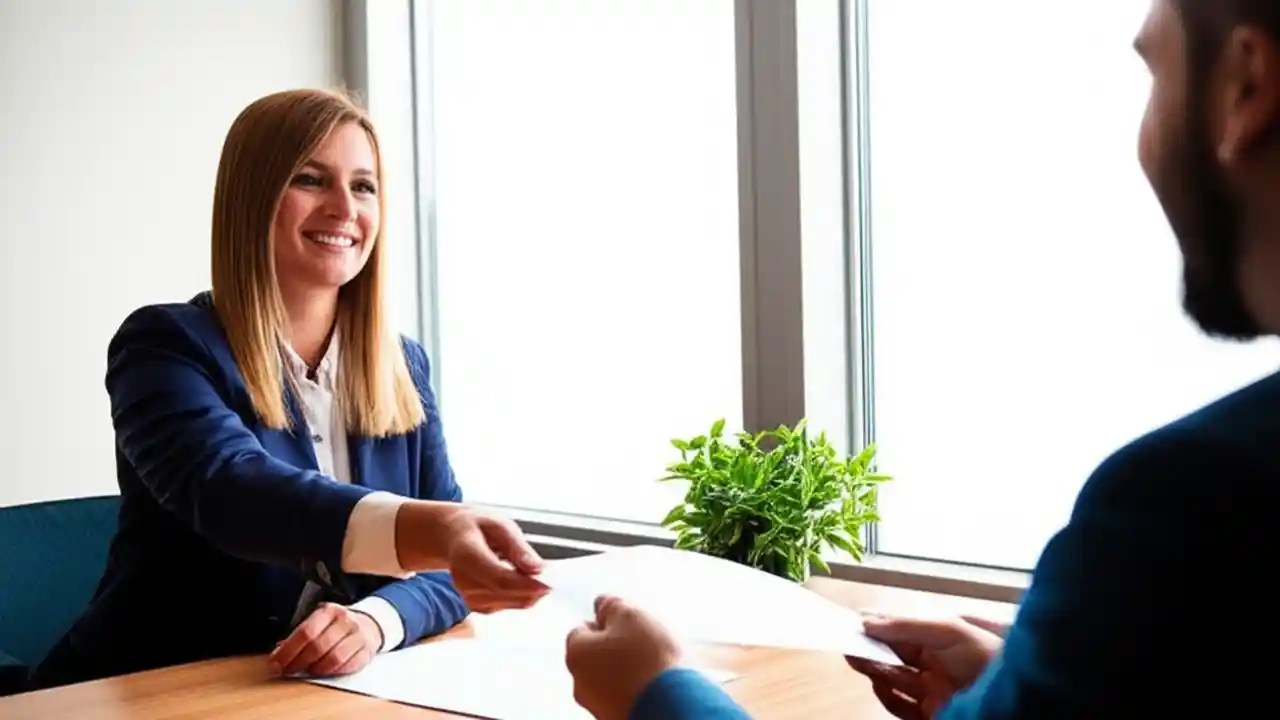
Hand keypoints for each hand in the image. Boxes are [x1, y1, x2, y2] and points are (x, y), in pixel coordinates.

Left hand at [269, 603, 381, 677]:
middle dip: (298, 663)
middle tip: (287, 671)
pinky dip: (332, 672)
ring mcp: (357, 636)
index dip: (288, 651)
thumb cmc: (337, 626)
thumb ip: (298, 636)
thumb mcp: (318, 622)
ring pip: (333, 659)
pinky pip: (347, 666)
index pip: (305, 632)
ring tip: (308, 670)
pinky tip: (324, 671)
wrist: (369, 624)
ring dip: (316, 669)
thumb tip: (277, 653)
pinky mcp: (366, 651)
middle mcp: (344, 621)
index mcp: (328, 611)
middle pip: (318, 646)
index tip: (275, 664)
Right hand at [443, 508, 549, 611]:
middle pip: (504, 593)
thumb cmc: (476, 527)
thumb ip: (518, 546)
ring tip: (537, 575)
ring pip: (507, 603)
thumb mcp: (499, 524)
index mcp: (466, 554)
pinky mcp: (475, 604)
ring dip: (528, 593)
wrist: (451, 537)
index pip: (498, 577)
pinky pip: (505, 606)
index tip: (549, 584)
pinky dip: (519, 596)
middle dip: (532, 589)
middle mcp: (463, 579)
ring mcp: (467, 595)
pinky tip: (524, 582)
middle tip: (553, 578)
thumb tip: (537, 568)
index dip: (526, 585)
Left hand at [564, 595, 681, 719]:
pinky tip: (659, 686)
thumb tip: (602, 604)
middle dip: (617, 647)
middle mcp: (581, 685)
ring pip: (611, 679)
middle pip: (596, 656)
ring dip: (629, 671)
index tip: (627, 622)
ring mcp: (599, 707)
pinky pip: (626, 698)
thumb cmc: (649, 661)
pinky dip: (638, 691)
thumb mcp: (632, 616)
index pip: (581, 628)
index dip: (605, 622)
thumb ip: (612, 605)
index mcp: (577, 654)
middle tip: (645, 642)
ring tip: (657, 666)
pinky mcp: (618, 719)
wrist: (673, 708)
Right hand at [845, 614, 1003, 719]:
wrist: (1015, 700)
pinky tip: (877, 683)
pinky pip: (899, 706)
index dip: (878, 627)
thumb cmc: (990, 659)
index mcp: (940, 641)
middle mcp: (934, 665)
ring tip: (856, 658)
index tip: (854, 623)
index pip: (901, 632)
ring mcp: (931, 691)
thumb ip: (907, 626)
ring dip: (873, 670)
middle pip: (892, 656)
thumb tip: (869, 620)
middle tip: (847, 642)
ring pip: (891, 680)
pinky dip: (885, 695)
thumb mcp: (948, 630)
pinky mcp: (929, 714)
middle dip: (870, 649)